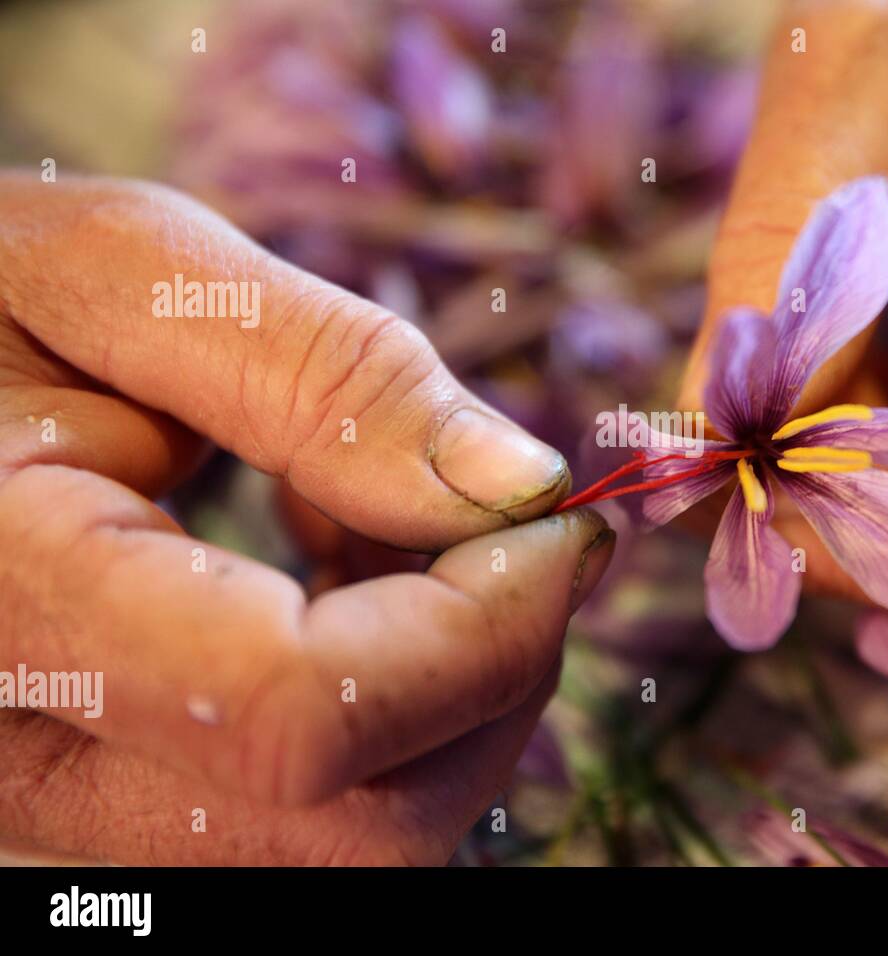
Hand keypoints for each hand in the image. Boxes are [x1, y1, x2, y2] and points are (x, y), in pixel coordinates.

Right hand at [0, 174, 613, 863]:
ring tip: (378, 515)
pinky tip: (349, 570)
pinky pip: (327, 812)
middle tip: (488, 509)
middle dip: (490, 663)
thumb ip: (322, 374)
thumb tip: (524, 486)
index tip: (552, 520)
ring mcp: (80, 811)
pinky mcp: (135, 807)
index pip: (299, 716)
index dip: (477, 629)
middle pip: (363, 822)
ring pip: (362, 837)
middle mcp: (26, 769)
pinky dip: (403, 695)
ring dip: (449, 676)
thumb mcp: (120, 278)